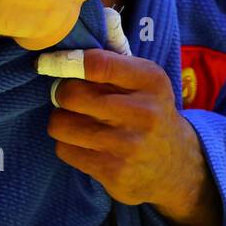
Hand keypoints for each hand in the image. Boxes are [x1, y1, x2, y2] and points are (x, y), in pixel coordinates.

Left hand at [40, 48, 214, 220]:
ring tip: (79, 122)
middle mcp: (143, 112)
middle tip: (72, 98)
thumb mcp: (145, 81)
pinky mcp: (114, 172)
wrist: (177, 165)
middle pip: (71, 94)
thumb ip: (111, 62)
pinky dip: (68, 145)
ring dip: (62, 121)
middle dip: (63, 93)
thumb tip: (60, 52)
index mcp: (150, 80)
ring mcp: (128, 145)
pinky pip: (65, 150)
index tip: (49, 63)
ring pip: (60, 124)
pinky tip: (87, 144)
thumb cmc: (148, 111)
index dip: (64, 62)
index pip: (96, 64)